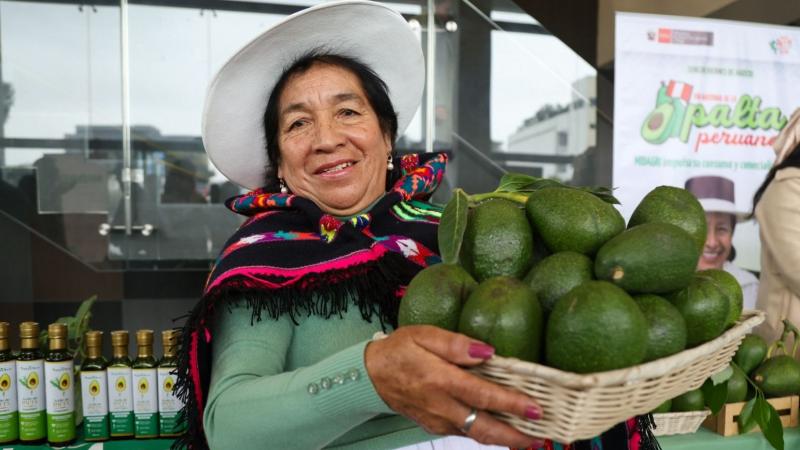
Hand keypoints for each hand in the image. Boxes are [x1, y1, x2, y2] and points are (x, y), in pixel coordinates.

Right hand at [364, 325, 543, 448]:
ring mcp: (437, 420)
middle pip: (483, 427)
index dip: (510, 403)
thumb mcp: (423, 334)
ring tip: (531, 436)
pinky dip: (487, 434)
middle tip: (541, 435)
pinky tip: (504, 430)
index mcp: (439, 379)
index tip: (535, 407)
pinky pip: (465, 433)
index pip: (482, 395)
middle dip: (514, 435)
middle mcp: (440, 405)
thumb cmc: (399, 349)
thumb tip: (487, 351)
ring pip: (476, 435)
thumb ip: (455, 344)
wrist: (370, 374)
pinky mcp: (435, 426)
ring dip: (504, 439)